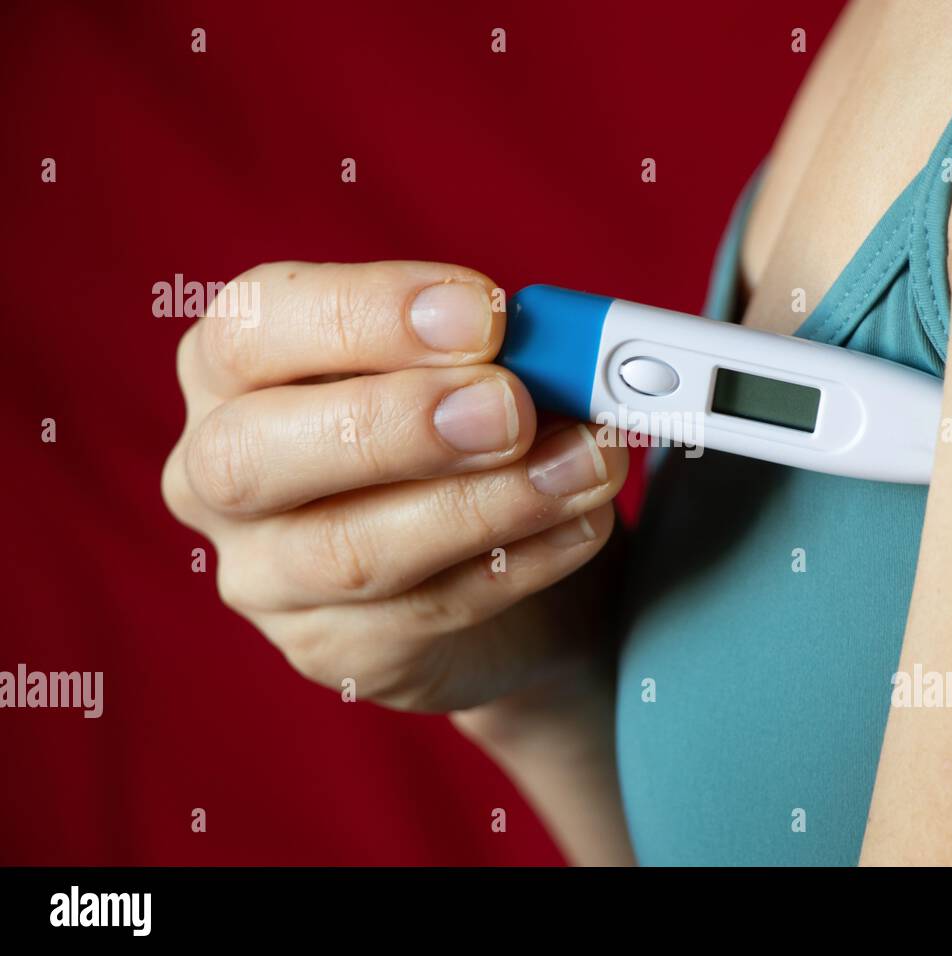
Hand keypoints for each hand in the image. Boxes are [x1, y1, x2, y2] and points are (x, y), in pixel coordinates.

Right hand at [162, 261, 627, 712]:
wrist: (500, 576)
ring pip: (350, 551)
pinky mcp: (334, 650)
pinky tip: (583, 521)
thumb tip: (560, 355)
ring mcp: (266, 576)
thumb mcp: (473, 370)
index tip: (482, 313)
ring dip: (486, 503)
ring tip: (583, 465)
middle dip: (397, 423)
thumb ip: (495, 356)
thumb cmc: (462, 434)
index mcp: (234, 368)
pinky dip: (523, 562)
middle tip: (511, 408)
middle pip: (256, 453)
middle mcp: (219, 473)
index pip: (254, 326)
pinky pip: (427, 612)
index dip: (368, 314)